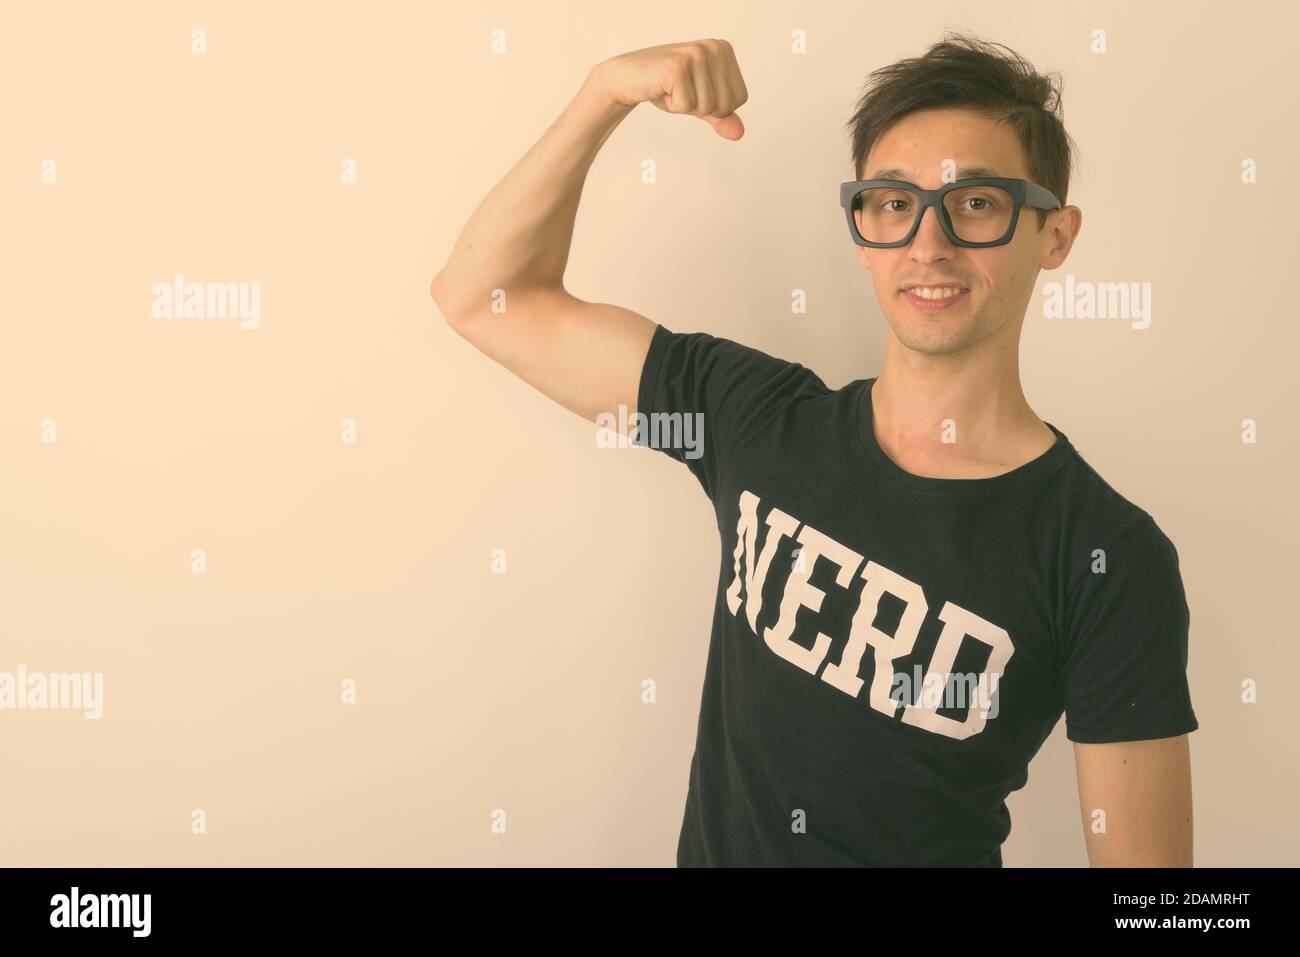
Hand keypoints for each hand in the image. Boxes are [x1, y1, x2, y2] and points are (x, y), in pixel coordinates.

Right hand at [592, 39, 748, 139]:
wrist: (627, 78)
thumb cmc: (665, 87)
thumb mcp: (700, 102)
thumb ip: (722, 116)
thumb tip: (739, 133)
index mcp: (724, 50)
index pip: (739, 99)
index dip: (715, 107)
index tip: (694, 90)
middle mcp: (714, 47)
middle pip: (725, 105)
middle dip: (700, 108)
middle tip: (680, 91)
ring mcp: (696, 54)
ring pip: (707, 107)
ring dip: (684, 107)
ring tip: (671, 89)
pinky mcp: (677, 68)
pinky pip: (686, 107)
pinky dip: (671, 106)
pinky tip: (661, 89)